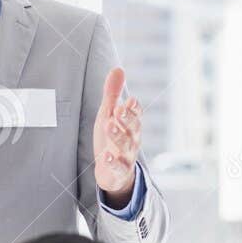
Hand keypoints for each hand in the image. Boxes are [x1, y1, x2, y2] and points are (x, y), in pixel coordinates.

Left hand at [94, 67, 141, 206]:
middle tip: (119, 109)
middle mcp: (132, 140)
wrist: (113, 173)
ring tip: (109, 125)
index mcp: (131, 126)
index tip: (131, 100)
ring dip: (118, 135)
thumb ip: (113, 94)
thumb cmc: (112, 139)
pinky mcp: (118, 171)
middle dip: (128, 119)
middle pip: (133, 128)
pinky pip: (117, 167)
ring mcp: (126, 156)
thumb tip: (118, 69)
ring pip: (125, 146)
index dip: (134, 109)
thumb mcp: (109, 115)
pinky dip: (112, 162)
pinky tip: (105, 156)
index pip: (136, 115)